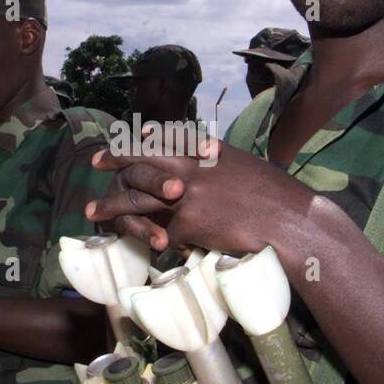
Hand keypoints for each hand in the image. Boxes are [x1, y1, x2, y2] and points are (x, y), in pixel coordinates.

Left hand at [85, 139, 314, 254]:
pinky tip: (144, 249)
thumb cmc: (279, 198)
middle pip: (142, 158)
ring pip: (139, 198)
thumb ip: (221, 166)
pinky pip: (165, 234)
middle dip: (115, 159)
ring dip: (113, 206)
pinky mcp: (189, 224)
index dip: (145, 136)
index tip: (131, 135)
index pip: (167, 136)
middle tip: (95, 161)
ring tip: (92, 212)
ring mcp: (187, 195)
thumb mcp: (247, 169)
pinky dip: (157, 243)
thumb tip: (207, 165)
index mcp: (208, 151)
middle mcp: (192, 167)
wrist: (291, 222)